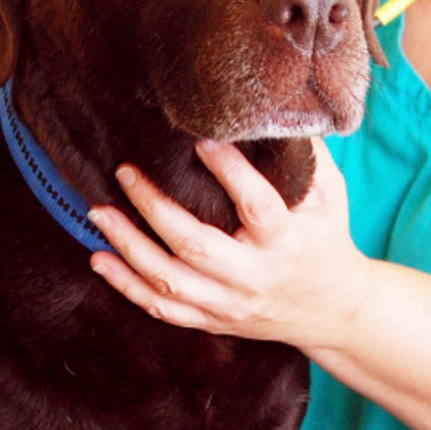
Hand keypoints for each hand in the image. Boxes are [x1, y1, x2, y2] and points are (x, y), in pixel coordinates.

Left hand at [87, 138, 370, 348]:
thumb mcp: (331, 196)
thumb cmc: (326, 239)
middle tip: (125, 171)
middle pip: (195, 246)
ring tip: (99, 212)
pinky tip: (99, 259)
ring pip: (169, 281)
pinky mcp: (212, 319)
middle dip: (154, 207)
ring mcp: (229, 303)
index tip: (200, 139)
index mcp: (287, 241)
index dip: (229, 172)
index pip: (256, 206)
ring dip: (129, 246)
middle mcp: (253, 277)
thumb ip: (306, 156)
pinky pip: (162, 308)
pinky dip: (126, 286)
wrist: (331, 310)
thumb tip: (272, 110)